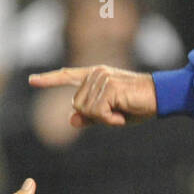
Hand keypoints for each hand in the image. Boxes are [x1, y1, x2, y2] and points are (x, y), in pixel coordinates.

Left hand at [28, 65, 157, 128]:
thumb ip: (91, 116)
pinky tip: (122, 114)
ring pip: (86, 110)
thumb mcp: (112, 114)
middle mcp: (96, 73)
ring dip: (104, 118)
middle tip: (117, 113)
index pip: (67, 76)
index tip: (32, 81)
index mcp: (95, 76)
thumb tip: (71, 119)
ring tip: (122, 111)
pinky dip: (110, 119)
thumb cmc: (140, 106)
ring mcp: (102, 78)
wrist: (161, 97)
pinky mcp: (109, 87)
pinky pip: (98, 113)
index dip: (49, 80)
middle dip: (95, 116)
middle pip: (77, 105)